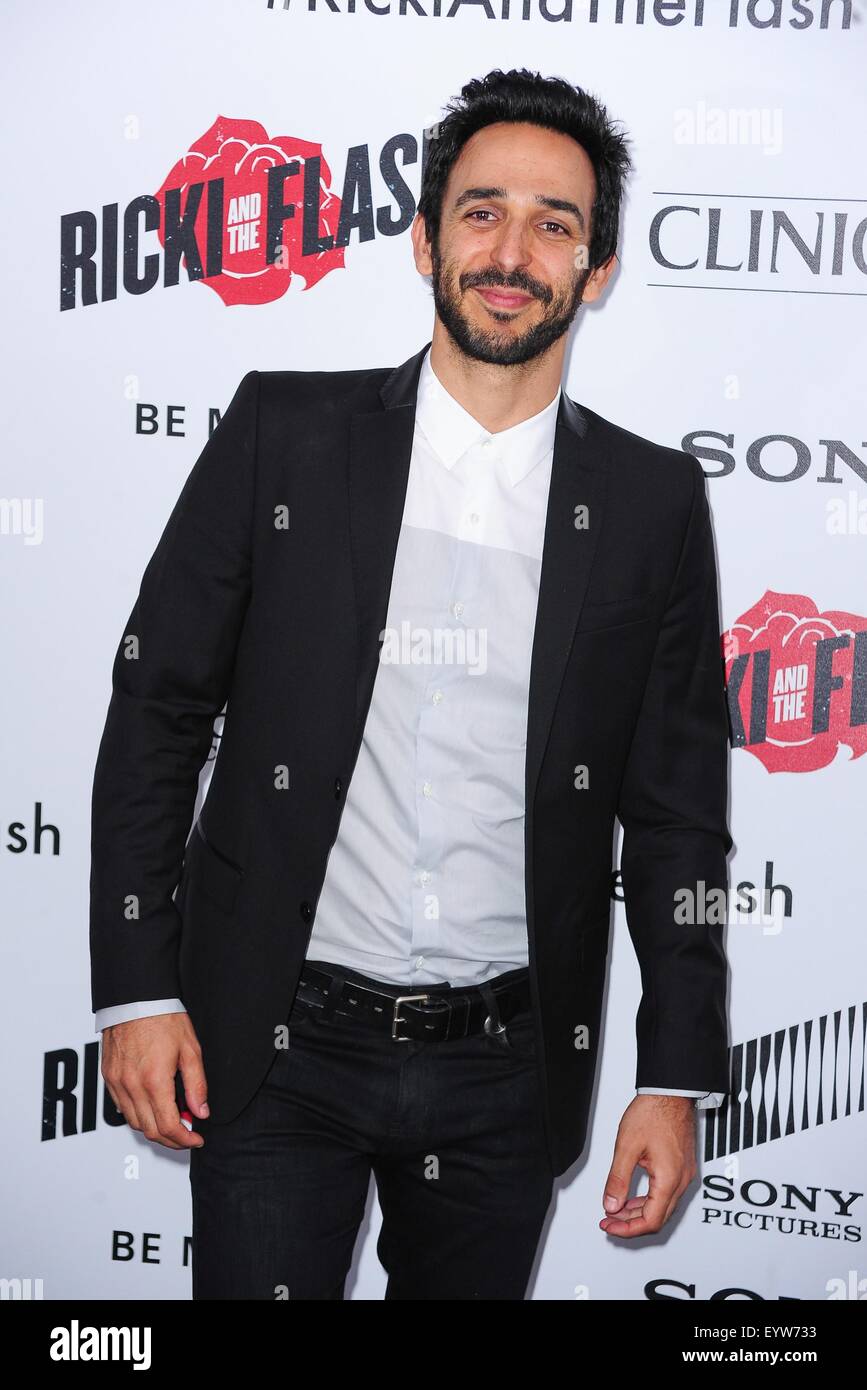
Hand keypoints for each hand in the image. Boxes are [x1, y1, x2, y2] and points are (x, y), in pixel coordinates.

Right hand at [101, 1012, 208, 1149]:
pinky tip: (151, 1106)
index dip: (185, 1139)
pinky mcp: (108, 1077)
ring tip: (172, 1119)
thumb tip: (201, 1111)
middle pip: (150, 1130)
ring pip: (134, 1122)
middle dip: (171, 1139)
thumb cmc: (162, 1017)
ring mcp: (116, 1082)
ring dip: (153, 1128)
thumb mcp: (190, 1049)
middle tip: (187, 1134)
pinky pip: (121, 1107)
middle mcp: (131, 1085)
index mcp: (154, 1080)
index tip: (196, 1138)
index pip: (168, 1126)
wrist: (136, 998)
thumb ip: (196, 1085)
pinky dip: (137, 1114)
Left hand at [599, 1094, 696, 1237]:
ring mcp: (685, 1173)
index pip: (650, 1220)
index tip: (609, 1226)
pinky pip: (667, 1192)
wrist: (671, 1092)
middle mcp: (682, 1180)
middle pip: (658, 1217)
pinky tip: (632, 1195)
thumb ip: (618, 1179)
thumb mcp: (627, 1147)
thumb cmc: (653, 1112)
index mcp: (669, 1179)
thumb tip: (611, 1204)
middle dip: (631, 1223)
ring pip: (663, 1206)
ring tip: (616, 1208)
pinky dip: (648, 1199)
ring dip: (639, 1211)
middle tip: (609, 1220)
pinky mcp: (683, 1166)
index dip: (627, 1229)